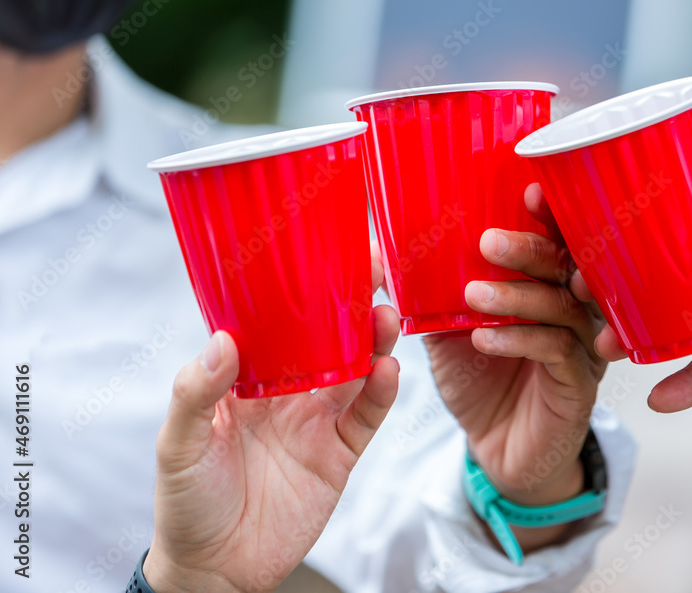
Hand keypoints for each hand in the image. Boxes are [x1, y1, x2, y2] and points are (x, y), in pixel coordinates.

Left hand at [144, 249, 399, 592]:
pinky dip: (382, 392)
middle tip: (374, 269)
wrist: (216, 568)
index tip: (320, 255)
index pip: (278, 323)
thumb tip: (222, 340)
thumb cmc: (186, 501)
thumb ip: (195, 393)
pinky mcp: (341, 454)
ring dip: (374, 340)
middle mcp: (289, 392)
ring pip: (357, 369)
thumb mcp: (177, 445)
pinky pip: (367, 416)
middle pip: (329, 337)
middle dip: (351, 303)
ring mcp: (318, 421)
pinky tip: (388, 369)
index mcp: (248, 380)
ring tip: (386, 315)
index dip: (300, 289)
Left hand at [425, 183, 606, 551]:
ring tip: (474, 294)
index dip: (549, 215)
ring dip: (518, 296)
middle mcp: (575, 308)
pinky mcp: (578, 384)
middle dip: (530, 249)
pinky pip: (557, 352)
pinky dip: (519, 339)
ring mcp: (583, 345)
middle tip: (488, 241)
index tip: (526, 191)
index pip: (558, 239)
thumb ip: (435, 295)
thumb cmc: (480, 380)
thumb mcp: (450, 332)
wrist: (498, 448)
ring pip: (562, 307)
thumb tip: (389, 253)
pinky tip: (485, 337)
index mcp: (551, 284)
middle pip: (567, 265)